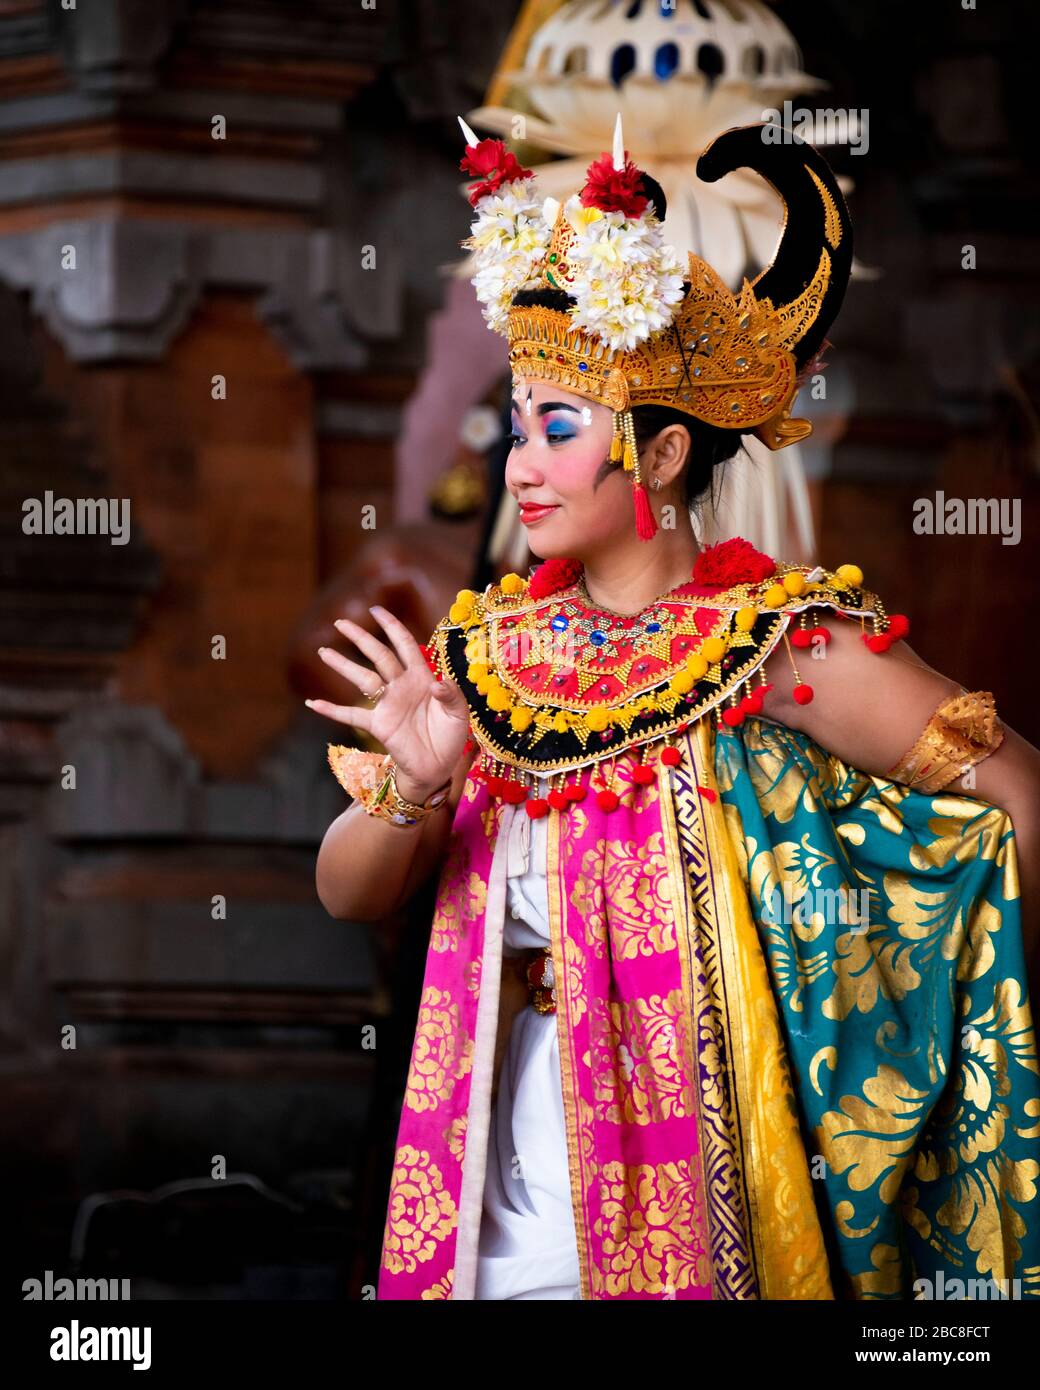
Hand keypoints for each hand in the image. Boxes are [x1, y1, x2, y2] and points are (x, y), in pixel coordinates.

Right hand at [307, 605, 470, 800]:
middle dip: (360, 638)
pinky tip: (313, 703)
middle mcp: (401, 686)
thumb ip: (452, 695)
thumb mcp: (459, 714)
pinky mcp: (378, 725)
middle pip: (378, 656)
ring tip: (324, 651)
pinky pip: (351, 715)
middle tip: (340, 623)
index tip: (376, 611)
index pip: (405, 645)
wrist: (438, 767)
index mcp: (422, 677)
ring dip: (343, 666)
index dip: (391, 627)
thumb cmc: (450, 736)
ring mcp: (387, 704)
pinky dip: (332, 710)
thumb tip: (436, 684)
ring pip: (363, 679)